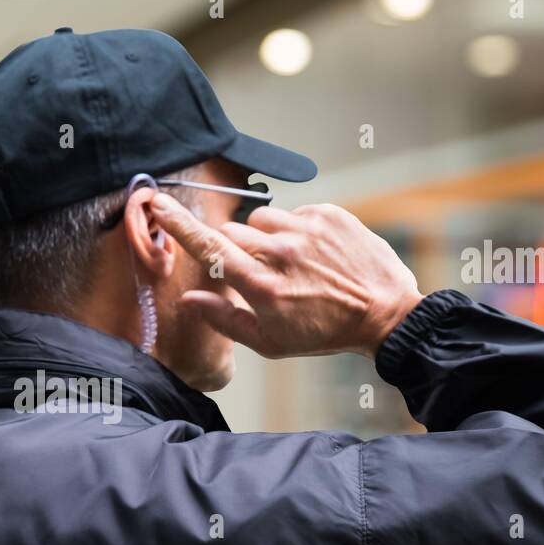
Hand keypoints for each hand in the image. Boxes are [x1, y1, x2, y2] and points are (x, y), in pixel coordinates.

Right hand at [150, 195, 422, 358]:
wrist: (385, 314)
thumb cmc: (323, 333)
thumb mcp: (270, 341)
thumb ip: (224, 319)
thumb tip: (190, 300)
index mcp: (262, 286)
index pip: (209, 247)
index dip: (179, 225)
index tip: (158, 203)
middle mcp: (281, 252)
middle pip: (231, 232)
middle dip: (235, 249)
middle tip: (257, 272)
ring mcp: (307, 229)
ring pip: (261, 220)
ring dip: (265, 237)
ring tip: (290, 263)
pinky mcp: (329, 214)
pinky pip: (294, 212)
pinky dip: (296, 230)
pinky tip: (314, 254)